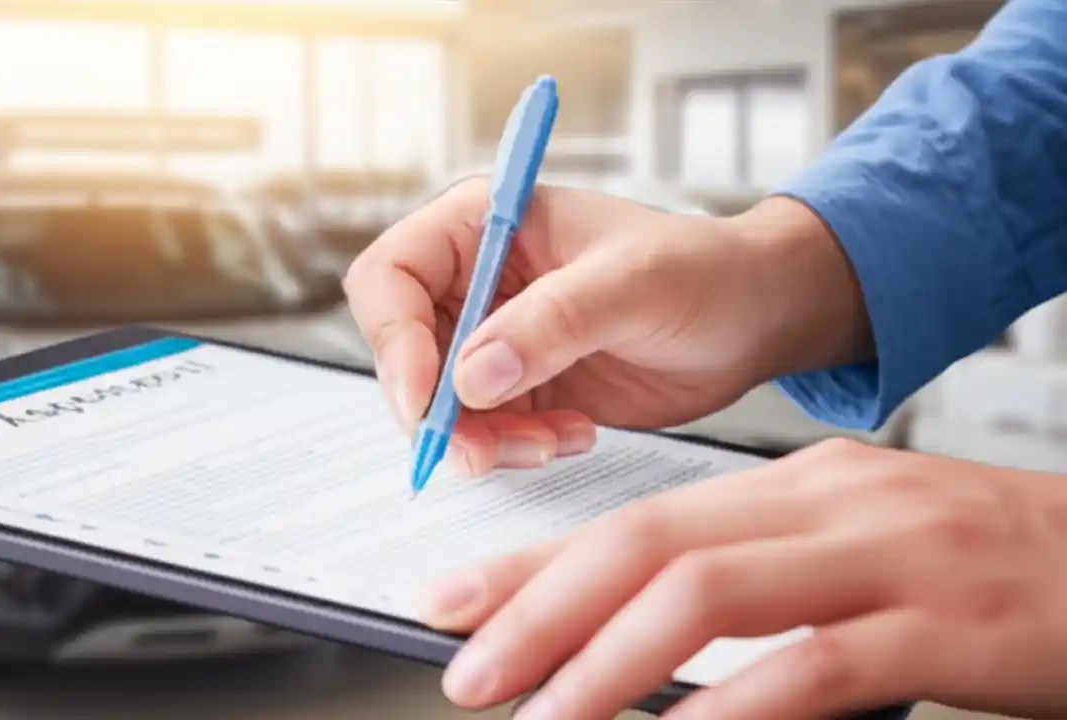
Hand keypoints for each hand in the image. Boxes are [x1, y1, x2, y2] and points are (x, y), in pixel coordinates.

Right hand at [344, 180, 870, 473]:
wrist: (753, 318)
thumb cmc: (702, 270)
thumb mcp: (633, 283)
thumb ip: (552, 323)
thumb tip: (471, 377)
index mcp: (483, 225)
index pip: (392, 277)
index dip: (394, 340)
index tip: (427, 399)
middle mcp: (475, 282)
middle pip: (403, 353)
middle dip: (435, 410)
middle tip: (481, 451)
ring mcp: (493, 339)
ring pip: (438, 405)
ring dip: (482, 439)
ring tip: (553, 440)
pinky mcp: (518, 389)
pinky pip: (484, 432)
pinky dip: (517, 448)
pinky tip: (575, 434)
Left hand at [417, 440, 1066, 719]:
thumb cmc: (992, 570)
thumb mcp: (861, 552)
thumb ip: (761, 580)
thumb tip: (646, 634)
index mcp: (800, 486)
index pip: (636, 516)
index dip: (534, 561)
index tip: (453, 597)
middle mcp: (829, 504)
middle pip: (648, 544)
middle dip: (540, 606)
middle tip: (467, 666)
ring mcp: (889, 557)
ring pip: (710, 594)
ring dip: (607, 661)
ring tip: (539, 716)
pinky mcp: (948, 623)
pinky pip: (815, 666)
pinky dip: (731, 709)